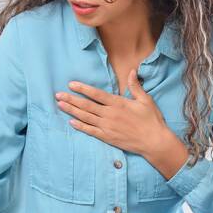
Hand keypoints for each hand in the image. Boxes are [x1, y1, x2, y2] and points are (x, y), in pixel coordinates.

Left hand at [57, 71, 184, 165]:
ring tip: (60, 105)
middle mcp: (110, 115)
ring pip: (86, 117)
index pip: (96, 94)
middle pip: (87, 105)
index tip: (71, 84)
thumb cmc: (151, 120)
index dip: (83, 88)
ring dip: (72, 111)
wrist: (154, 142)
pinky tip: (71, 122)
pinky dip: (81, 127)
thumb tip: (131, 71)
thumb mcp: (145, 100)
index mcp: (118, 103)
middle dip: (71, 99)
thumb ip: (135, 86)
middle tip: (58, 95)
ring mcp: (108, 127)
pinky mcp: (108, 138)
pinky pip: (91, 131)